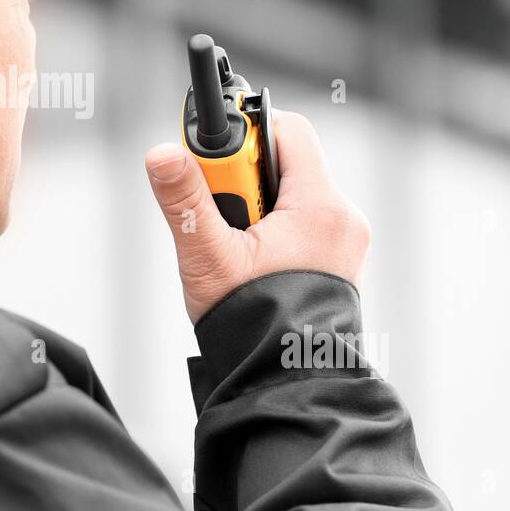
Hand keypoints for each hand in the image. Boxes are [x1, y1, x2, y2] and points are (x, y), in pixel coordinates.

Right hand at [144, 110, 370, 323]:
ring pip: (293, 194)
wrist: (283, 380)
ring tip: (235, 245)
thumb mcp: (208, 256)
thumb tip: (163, 154)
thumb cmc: (253, 323)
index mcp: (321, 207)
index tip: (215, 159)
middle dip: (245, 178)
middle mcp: (343, 217)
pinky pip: (304, 222)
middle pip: (287, 162)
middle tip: (222, 212)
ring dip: (258, 205)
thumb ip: (184, 199)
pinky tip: (253, 260)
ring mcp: (346, 241)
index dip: (247, 132)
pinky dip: (275, 228)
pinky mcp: (339, 260)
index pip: (288, 130)